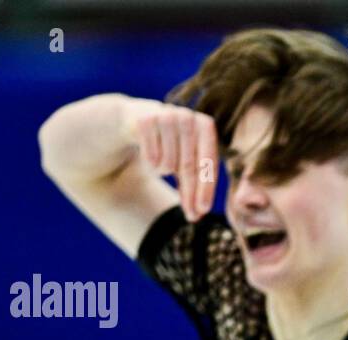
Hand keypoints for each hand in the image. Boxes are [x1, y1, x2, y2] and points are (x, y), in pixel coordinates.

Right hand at [133, 102, 218, 222]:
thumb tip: (198, 214)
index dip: (206, 189)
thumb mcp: (186, 160)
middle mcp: (188, 117)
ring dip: (164, 171)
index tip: (203, 211)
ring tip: (162, 162)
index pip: (208, 163)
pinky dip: (150, 163)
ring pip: (168, 164)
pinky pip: (151, 157)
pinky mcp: (146, 120)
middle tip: (191, 215)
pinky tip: (150, 154)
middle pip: (189, 166)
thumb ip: (195, 184)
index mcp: (205, 126)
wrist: (139, 120)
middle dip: (190, 193)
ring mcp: (167, 116)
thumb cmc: (170, 144)